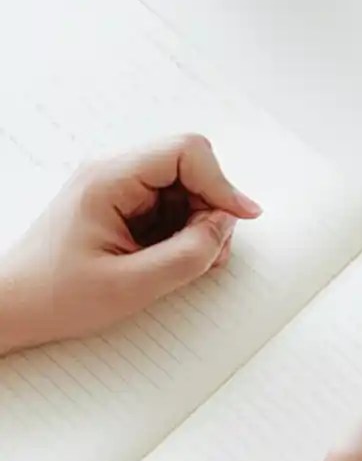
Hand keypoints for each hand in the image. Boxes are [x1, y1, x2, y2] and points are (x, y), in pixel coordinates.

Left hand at [0, 134, 261, 353]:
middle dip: (211, 206)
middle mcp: (113, 172)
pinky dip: (183, 228)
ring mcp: (116, 186)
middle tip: (209, 250)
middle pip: (190, 166)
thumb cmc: (54, 297)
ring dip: (198, 220)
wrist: (11, 308)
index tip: (240, 217)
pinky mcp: (120, 203)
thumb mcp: (132, 285)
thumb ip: (189, 254)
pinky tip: (170, 258)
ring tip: (186, 261)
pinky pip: (170, 203)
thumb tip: (226, 224)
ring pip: (184, 186)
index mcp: (108, 180)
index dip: (222, 183)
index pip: (186, 152)